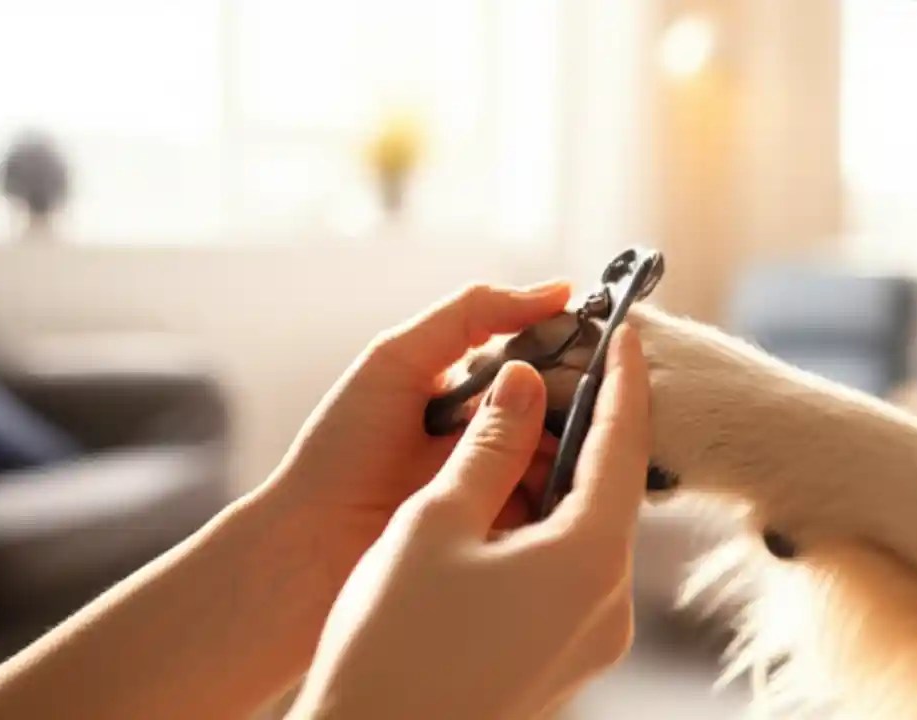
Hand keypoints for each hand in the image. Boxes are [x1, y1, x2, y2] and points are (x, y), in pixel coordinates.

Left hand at [262, 281, 570, 560]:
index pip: (546, 366)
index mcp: (474, 396)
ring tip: (582, 451)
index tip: (610, 348)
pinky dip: (571, 505)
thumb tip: (558, 290)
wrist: (306, 550)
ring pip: (569, 464)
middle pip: (566, 415)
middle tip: (593, 406)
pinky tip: (578, 496)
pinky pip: (558, 519)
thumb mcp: (398, 359)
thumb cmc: (341, 452)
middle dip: (583, 405)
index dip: (578, 355)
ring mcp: (506, 495)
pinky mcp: (511, 545)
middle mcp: (496, 443)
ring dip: (580, 454)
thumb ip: (472, 314)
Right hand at [289, 326, 650, 719]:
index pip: (624, 445)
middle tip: (555, 375)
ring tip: (515, 436)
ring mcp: (592, 640)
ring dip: (560, 480)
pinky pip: (572, 573)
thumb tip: (521, 384)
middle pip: (612, 490)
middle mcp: (609, 605)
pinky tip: (504, 509)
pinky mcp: (565, 662)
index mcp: (590, 561)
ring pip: (590, 532)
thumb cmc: (392, 644)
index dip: (625, 381)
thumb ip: (489, 447)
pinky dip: (548, 528)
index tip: (628, 331)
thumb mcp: (435, 524)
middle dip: (586, 429)